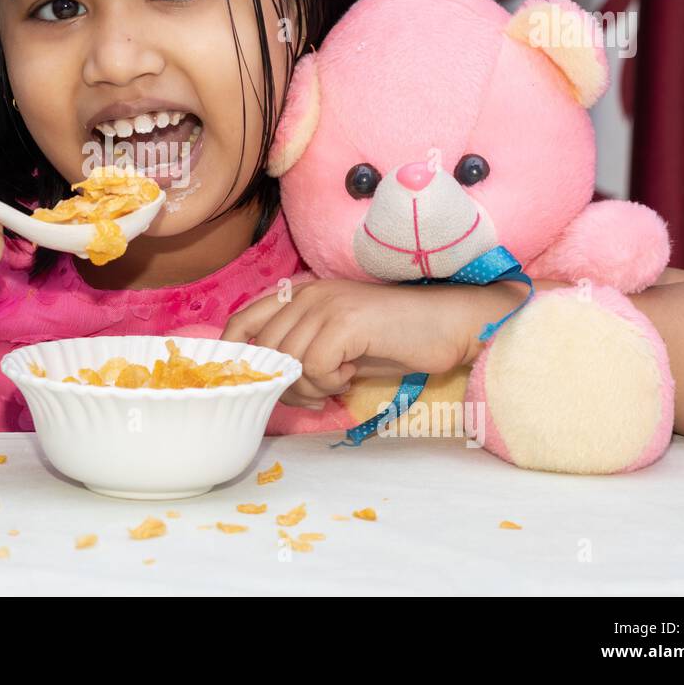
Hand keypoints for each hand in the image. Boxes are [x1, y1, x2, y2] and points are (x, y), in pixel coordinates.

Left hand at [220, 278, 496, 410]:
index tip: (250, 383)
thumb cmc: (394, 338)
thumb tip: (268, 383)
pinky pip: (314, 368)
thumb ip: (300, 353)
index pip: (243, 320)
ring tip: (340, 379)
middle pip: (266, 353)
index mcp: (301, 293)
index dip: (235, 354)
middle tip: (321, 390)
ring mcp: (325, 305)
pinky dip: (331, 382)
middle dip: (287, 385)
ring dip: (312, 386)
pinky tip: (353, 372)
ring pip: (289, 363)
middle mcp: (307, 293)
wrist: (448, 325)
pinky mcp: (345, 322)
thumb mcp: (337, 343)